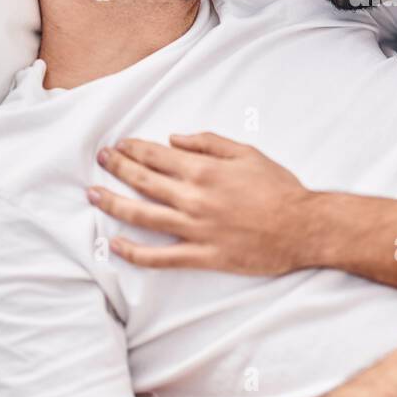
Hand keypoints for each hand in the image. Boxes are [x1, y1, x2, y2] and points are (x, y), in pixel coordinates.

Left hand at [89, 133, 314, 275]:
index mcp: (205, 170)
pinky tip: (115, 244)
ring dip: (113, 204)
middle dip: (117, 168)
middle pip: (143, 181)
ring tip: (93, 195)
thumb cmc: (279, 188)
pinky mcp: (202, 255)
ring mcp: (195, 229)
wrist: (303, 228)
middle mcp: (194, 198)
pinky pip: (159, 256)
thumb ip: (210, 143)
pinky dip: (134, 252)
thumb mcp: (248, 153)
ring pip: (142, 216)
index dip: (134, 149)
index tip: (119, 145)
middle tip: (101, 160)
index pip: (157, 156)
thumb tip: (175, 139)